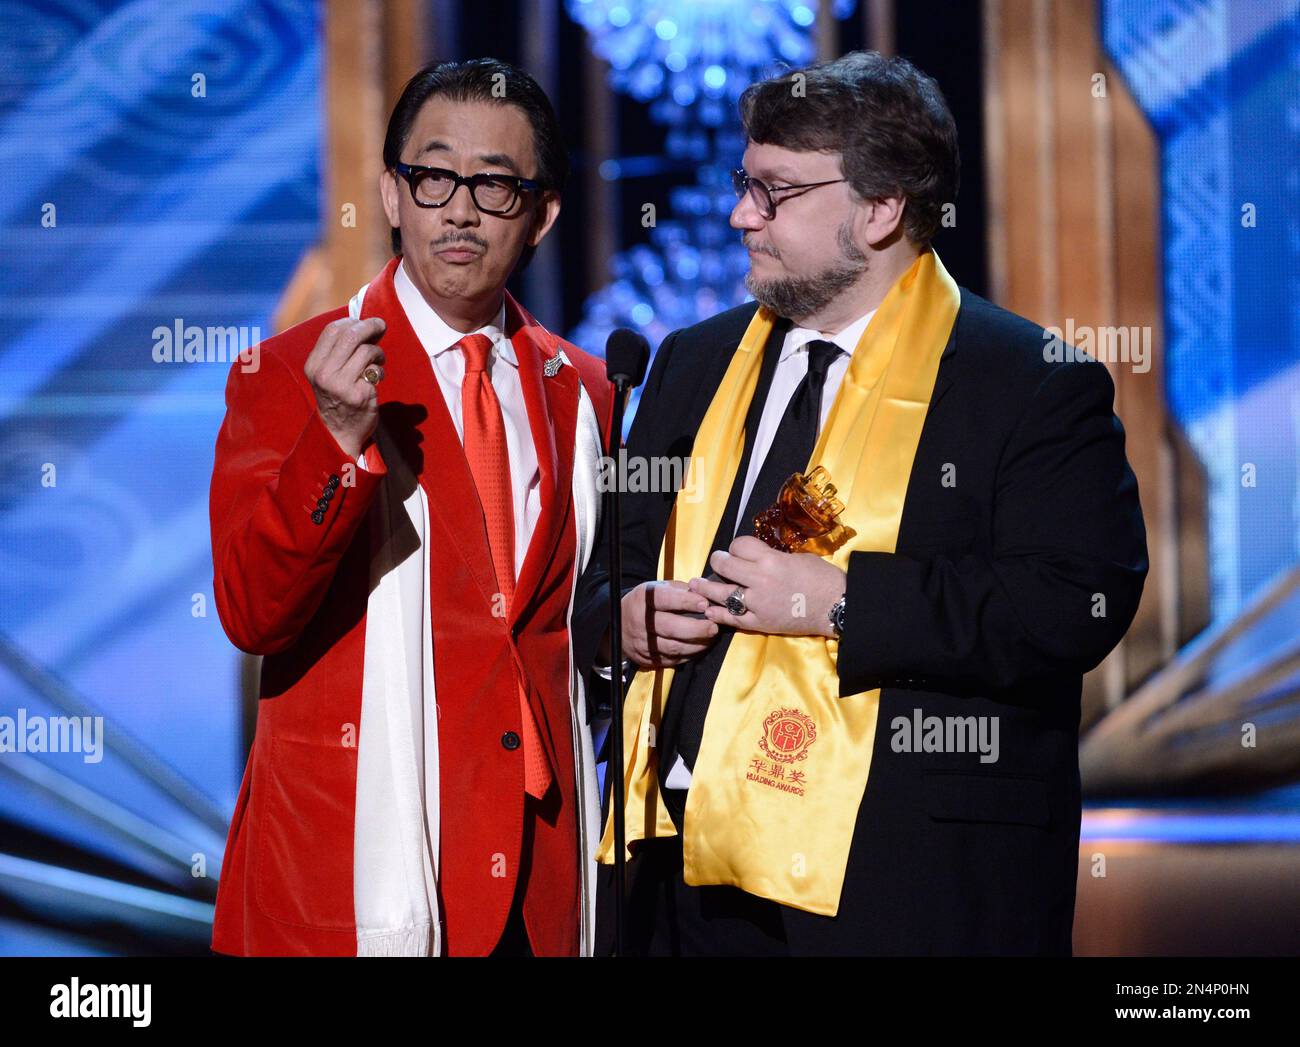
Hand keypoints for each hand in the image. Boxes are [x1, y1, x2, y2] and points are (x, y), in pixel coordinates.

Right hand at [304, 316, 386, 459]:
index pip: (332, 330)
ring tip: (378, 361)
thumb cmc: (336, 397)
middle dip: (370, 326)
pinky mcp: (361, 395)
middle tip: (381, 326)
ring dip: (378, 352)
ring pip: (367, 351)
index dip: (351, 321)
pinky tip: (376, 379)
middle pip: (351, 336)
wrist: (339, 433)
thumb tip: (362, 323)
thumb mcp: (327, 374)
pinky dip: (380, 370)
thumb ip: (338, 351)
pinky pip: (376, 370)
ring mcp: (342, 385)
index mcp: (314, 365)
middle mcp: (325, 374)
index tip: (363, 322)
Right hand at [620, 580, 719, 669]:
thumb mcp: (658, 589)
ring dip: (696, 644)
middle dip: (695, 628)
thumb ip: (681, 590)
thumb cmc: (646, 603)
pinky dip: (689, 654)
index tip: (705, 603)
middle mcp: (640, 621)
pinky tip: (700, 647)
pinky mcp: (647, 659)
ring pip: (673, 647)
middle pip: (670, 627)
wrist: (619, 623)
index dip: (685, 601)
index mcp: (643, 599)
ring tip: (711, 638)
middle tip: (713, 627)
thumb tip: (706, 594)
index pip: (664, 599)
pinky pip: (672, 659)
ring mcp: (642, 642)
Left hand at [690, 535, 845, 637]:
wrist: (837, 607)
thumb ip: (773, 557)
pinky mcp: (760, 623)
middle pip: (725, 565)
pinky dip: (718, 615)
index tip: (738, 551)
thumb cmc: (823, 579)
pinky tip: (709, 611)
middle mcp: (760, 580)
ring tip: (696, 585)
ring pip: (721, 593)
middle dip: (718, 561)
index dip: (736, 547)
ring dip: (706, 588)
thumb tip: (757, 558)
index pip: (739, 546)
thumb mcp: (798, 557)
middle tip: (717, 562)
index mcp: (770, 560)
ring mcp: (758, 604)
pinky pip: (732, 619)